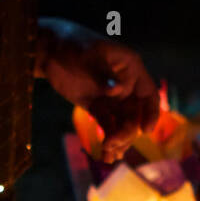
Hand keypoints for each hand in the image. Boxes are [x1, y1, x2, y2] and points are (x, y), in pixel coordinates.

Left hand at [38, 19, 159, 162]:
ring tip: (108, 156)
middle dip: (127, 132)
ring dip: (118, 140)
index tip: (145, 131)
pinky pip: (106, 125)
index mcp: (130, 68)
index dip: (150, 113)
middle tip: (112, 143)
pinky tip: (105, 154)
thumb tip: (117, 90)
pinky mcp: (97, 106)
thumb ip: (102, 74)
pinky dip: (107, 139)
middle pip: (134, 114)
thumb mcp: (86, 55)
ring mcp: (111, 97)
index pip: (148, 94)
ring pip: (122, 123)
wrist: (48, 50)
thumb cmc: (71, 44)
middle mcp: (125, 85)